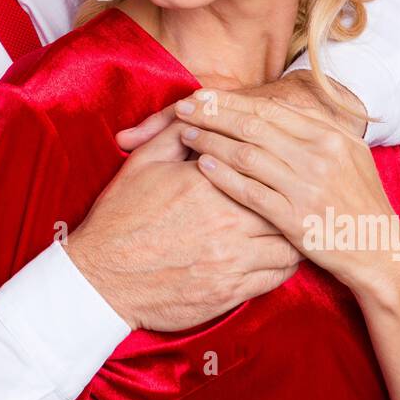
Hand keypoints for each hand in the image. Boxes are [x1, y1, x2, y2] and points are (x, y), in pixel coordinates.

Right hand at [64, 132, 302, 332]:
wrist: (103, 275)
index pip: (260, 167)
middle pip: (281, 205)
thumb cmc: (121, 216)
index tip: (280, 166)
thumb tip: (201, 107)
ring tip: (292, 226)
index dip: (275, 165)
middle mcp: (227, 221)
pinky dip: (284, 265)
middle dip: (289, 200)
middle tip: (297, 195)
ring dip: (291, 234)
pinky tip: (280, 255)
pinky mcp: (231, 292)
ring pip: (287, 244)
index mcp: (208, 183)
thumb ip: (177, 131)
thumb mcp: (144, 162)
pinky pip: (276, 277)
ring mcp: (231, 260)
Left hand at [172, 88, 399, 303]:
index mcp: (329, 136)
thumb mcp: (350, 153)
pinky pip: (250, 192)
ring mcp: (306, 187)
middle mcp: (318, 156)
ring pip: (246, 155)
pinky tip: (202, 166)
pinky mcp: (295, 218)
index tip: (204, 96)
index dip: (232, 100)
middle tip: (183, 108)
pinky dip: (223, 177)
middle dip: (212, 113)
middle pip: (252, 125)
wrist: (382, 251)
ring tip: (185, 135)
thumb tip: (277, 106)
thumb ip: (315, 127)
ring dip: (211, 141)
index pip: (269, 108)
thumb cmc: (360, 200)